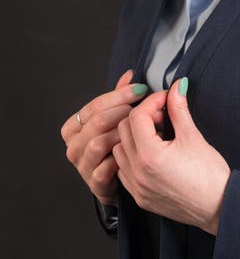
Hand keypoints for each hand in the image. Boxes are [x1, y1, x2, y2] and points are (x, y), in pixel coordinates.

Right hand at [61, 69, 151, 205]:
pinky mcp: (95, 184)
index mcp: (74, 128)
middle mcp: (73, 146)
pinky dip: (122, 158)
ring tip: (144, 129)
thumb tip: (129, 74)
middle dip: (123, 113)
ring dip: (123, 134)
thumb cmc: (118, 146)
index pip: (94, 106)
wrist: (124, 182)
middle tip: (146, 109)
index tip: (142, 89)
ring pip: (99, 143)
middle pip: (96, 122)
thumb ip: (120, 98)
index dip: (119, 95)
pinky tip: (138, 151)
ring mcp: (82, 166)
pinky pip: (106, 168)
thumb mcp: (118, 120)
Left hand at [113, 77, 230, 235]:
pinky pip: (123, 170)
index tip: (166, 99)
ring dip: (133, 137)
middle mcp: (138, 172)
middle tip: (162, 115)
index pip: (137, 116)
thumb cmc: (210, 176)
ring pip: (119, 150)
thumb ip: (179, 109)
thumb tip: (177, 87)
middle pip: (123, 130)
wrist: (218, 207)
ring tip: (156, 134)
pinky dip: (132, 157)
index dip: (152, 101)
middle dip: (141, 117)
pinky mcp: (139, 197)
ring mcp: (136, 187)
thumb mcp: (194, 136)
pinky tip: (151, 153)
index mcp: (150, 156)